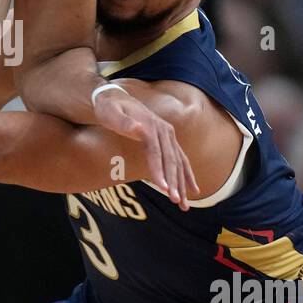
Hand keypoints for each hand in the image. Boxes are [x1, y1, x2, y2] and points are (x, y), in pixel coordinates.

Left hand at [92, 86, 198, 209]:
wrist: (115, 98)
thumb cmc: (109, 109)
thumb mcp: (110, 113)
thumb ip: (123, 122)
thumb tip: (138, 128)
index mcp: (150, 126)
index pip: (156, 152)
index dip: (160, 170)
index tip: (163, 188)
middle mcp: (164, 130)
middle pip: (171, 159)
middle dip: (175, 182)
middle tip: (176, 202)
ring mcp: (168, 135)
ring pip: (179, 162)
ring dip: (183, 183)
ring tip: (184, 205)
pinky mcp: (168, 140)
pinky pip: (181, 159)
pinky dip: (187, 175)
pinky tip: (193, 190)